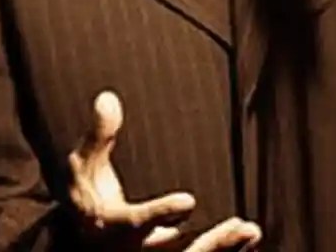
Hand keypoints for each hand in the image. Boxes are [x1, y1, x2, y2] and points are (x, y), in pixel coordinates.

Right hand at [68, 91, 262, 249]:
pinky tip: (249, 241)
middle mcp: (135, 248)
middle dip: (209, 242)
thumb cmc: (88, 194)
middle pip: (173, 250)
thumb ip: (98, 137)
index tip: (188, 201)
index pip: (136, 223)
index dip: (161, 214)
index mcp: (113, 225)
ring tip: (250, 230)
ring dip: (223, 248)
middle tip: (241, 226)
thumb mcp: (84, 166)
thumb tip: (107, 99)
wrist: (88, 235)